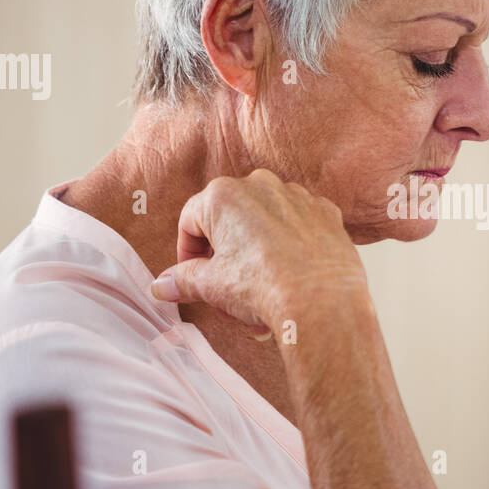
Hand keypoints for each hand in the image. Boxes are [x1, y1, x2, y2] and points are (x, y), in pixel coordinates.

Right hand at [149, 169, 366, 331]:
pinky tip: (291, 278)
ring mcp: (297, 196)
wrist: (322, 303)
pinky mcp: (326, 212)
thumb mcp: (211, 286)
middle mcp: (261, 185)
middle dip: (225, 260)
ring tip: (260, 295)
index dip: (187, 255)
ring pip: (265, 225)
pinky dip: (292, 248)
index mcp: (224, 195)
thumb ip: (183, 280)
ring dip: (257, 256)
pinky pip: (299, 227)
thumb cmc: (263, 287)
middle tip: (227, 294)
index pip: (191, 222)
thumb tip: (161, 285)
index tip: (193, 279)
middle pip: (230, 223)